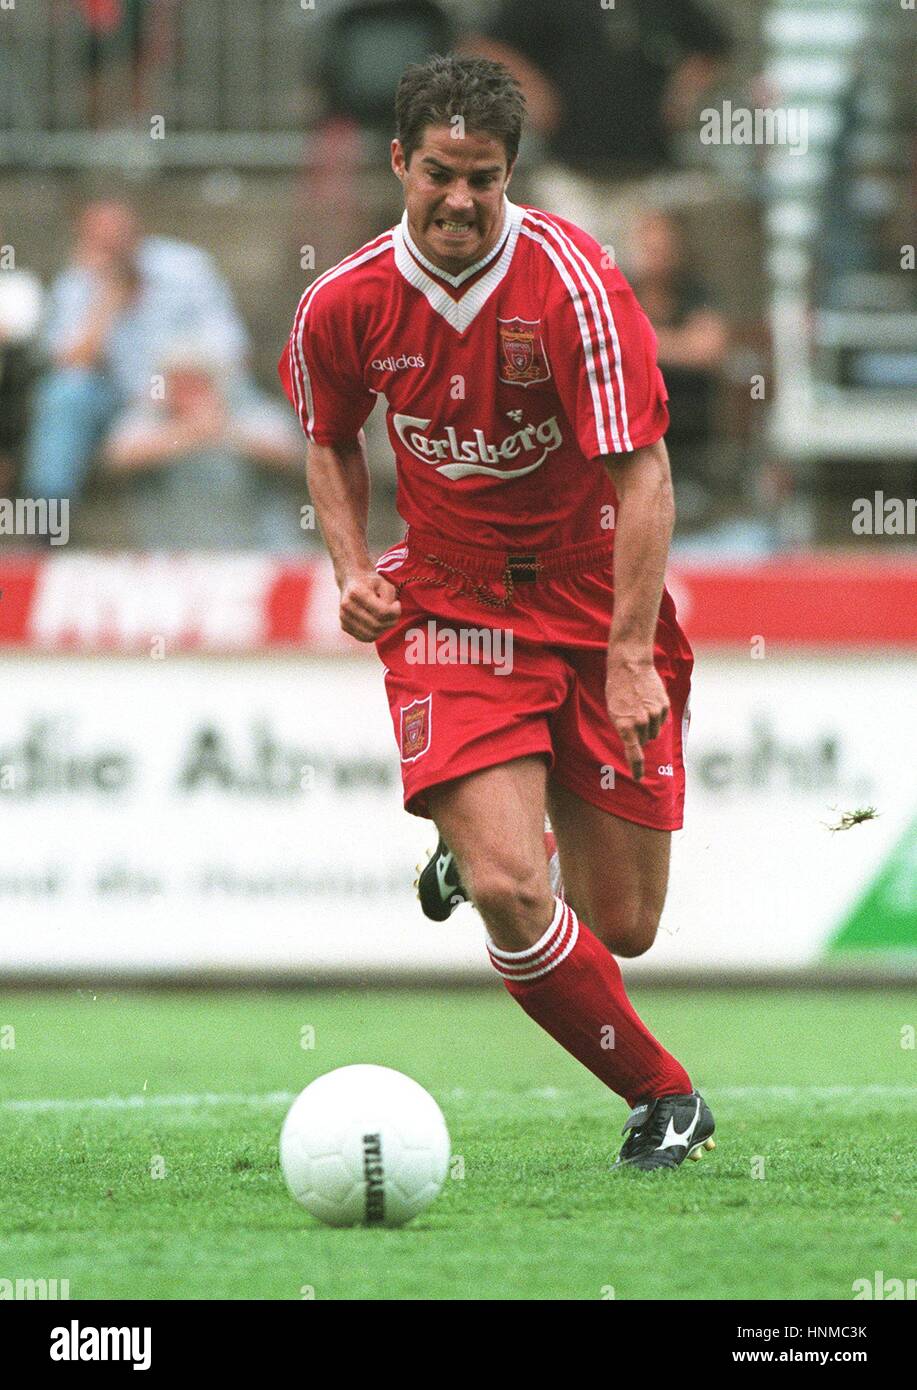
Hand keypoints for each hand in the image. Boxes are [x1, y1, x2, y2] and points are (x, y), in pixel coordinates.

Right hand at [339, 570, 401, 642]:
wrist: (352, 581)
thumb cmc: (371, 583)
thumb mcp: (385, 584)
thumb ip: (390, 599)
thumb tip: (390, 615)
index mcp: (357, 592)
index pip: (382, 612)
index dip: (395, 611)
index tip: (397, 604)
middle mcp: (347, 606)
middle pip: (377, 626)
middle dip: (391, 622)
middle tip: (394, 613)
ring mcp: (344, 617)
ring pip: (371, 635)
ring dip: (384, 629)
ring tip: (386, 618)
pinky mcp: (344, 626)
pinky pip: (365, 638)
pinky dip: (375, 633)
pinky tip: (377, 622)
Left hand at [605, 649, 669, 781]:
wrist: (630, 666)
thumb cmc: (617, 690)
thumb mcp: (614, 713)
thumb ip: (625, 730)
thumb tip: (636, 744)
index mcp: (625, 726)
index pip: (633, 754)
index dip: (637, 768)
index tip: (639, 778)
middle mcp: (641, 723)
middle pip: (644, 741)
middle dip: (639, 734)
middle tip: (632, 718)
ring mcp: (654, 715)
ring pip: (654, 732)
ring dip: (649, 725)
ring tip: (640, 707)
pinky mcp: (664, 706)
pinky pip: (662, 720)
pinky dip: (657, 715)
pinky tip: (648, 701)